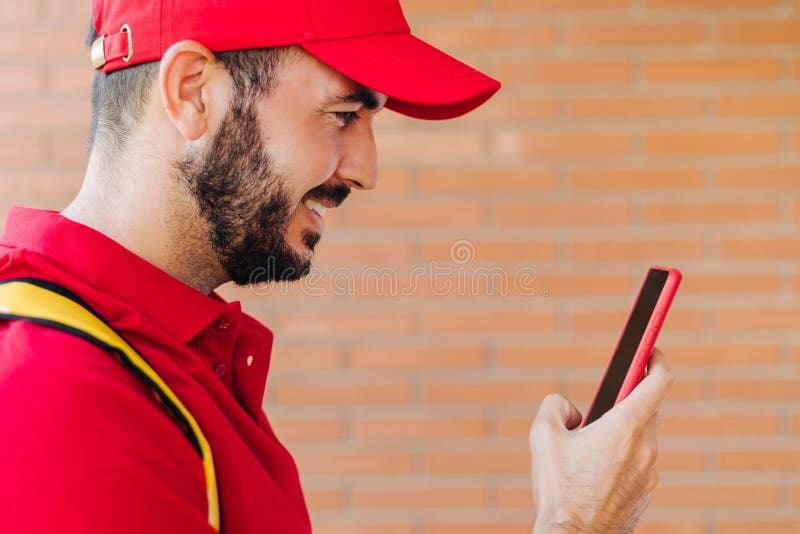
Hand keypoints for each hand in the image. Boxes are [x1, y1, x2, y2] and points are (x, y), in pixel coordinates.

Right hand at [529, 348, 673, 533]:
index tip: (650, 351)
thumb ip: (556, 405)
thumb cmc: (559, 489)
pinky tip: (595, 472)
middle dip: (627, 401)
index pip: (658, 382)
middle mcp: (646, 448)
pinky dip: (622, 459)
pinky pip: (638, 464)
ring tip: (589, 446)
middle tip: (604, 401)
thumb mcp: (543, 435)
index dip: (657, 360)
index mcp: (626, 427)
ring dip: (622, 433)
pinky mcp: (646, 494)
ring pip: (641, 439)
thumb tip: (570, 408)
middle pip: (648, 410)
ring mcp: (650, 474)